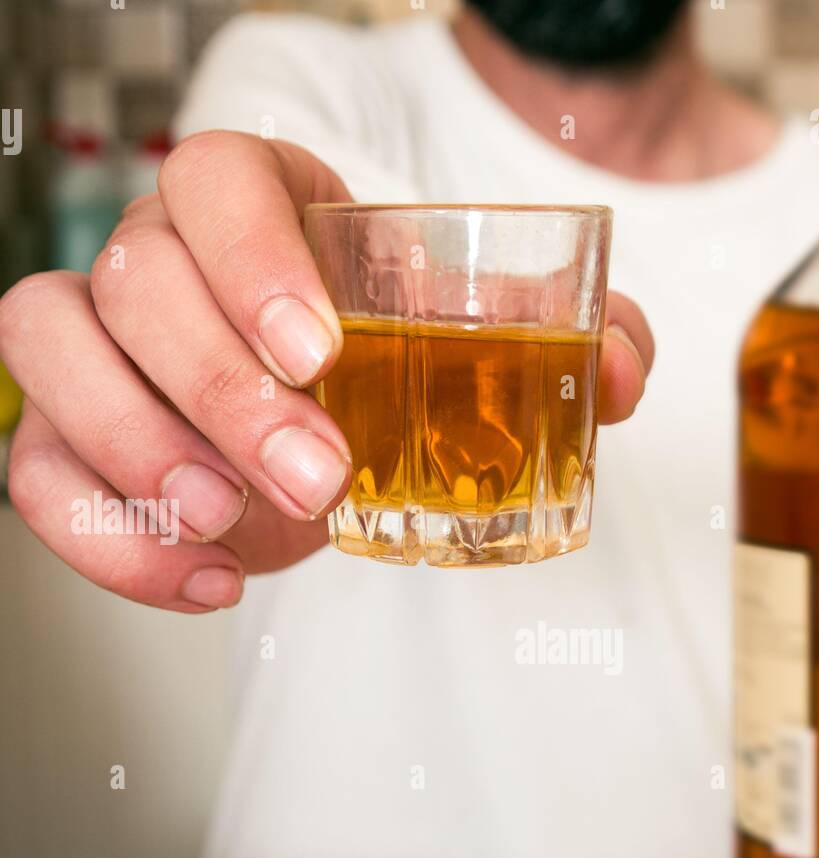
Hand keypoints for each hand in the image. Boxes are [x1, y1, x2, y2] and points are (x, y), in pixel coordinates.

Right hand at [0, 131, 653, 611]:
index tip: (322, 350)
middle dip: (222, 386)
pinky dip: (108, 537)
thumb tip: (621, 370)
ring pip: (47, 346)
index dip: (250, 254)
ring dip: (137, 444)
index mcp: (257, 206)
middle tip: (317, 473)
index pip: (213, 177)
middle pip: (134, 276)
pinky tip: (207, 579)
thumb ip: (560, 343)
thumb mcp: (481, 346)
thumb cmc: (389, 365)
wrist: (324, 432)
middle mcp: (160, 258)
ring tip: (233, 520)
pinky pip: (36, 468)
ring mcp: (101, 341)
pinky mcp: (73, 433)